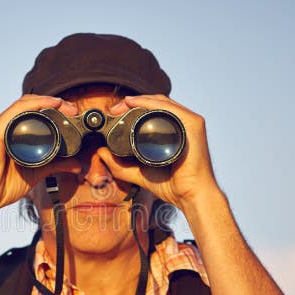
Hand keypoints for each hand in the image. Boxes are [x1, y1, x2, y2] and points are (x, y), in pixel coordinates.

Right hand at [0, 95, 80, 213]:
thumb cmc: (1, 186)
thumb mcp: (36, 172)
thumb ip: (55, 166)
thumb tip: (76, 165)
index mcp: (14, 134)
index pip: (34, 113)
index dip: (54, 109)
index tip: (72, 114)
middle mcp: (6, 127)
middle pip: (31, 105)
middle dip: (54, 103)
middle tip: (72, 109)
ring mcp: (0, 127)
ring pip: (24, 104)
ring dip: (47, 101)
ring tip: (64, 105)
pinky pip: (16, 111)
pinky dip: (35, 104)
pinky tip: (49, 104)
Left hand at [96, 95, 220, 208]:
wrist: (189, 195)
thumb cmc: (171, 185)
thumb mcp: (139, 172)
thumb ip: (120, 165)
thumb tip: (100, 152)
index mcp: (172, 131)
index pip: (152, 111)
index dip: (132, 108)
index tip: (114, 113)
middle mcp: (181, 124)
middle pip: (155, 104)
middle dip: (133, 102)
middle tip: (114, 109)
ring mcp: (189, 122)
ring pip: (161, 102)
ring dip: (139, 100)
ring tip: (122, 105)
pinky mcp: (193, 124)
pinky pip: (169, 108)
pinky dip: (150, 103)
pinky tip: (136, 103)